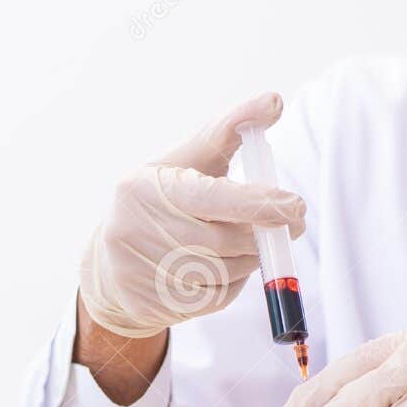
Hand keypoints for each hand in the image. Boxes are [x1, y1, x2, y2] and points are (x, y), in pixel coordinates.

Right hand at [78, 93, 306, 338]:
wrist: (111, 263)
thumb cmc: (161, 200)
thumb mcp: (185, 161)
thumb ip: (227, 131)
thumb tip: (273, 101)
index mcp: (143, 188)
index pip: (211, 198)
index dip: (258, 203)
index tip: (295, 206)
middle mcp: (136, 231)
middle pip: (223, 240)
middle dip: (263, 233)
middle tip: (289, 223)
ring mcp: (142, 272)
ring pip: (224, 271)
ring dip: (251, 258)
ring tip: (250, 242)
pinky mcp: (153, 305)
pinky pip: (216, 298)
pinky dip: (233, 283)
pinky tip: (224, 267)